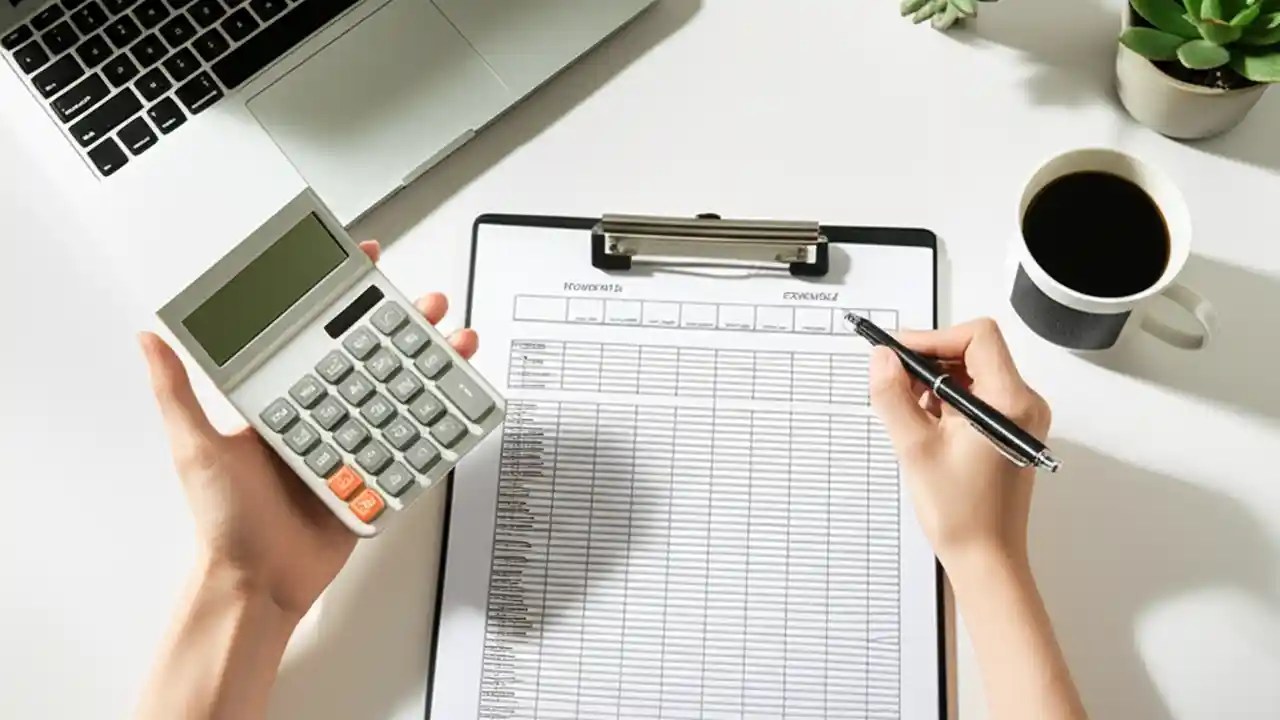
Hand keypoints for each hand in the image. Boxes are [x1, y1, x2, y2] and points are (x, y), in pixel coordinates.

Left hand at [138, 241, 479, 618]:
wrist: (261, 584)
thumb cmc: (225, 521)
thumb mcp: (195, 448)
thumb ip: (178, 393)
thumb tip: (149, 338)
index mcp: (284, 399)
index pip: (316, 336)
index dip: (343, 298)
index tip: (366, 262)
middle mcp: (322, 414)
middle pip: (372, 357)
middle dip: (405, 325)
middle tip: (428, 305)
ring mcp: (353, 444)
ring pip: (401, 393)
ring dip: (432, 366)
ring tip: (454, 344)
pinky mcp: (376, 476)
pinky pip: (412, 443)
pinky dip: (438, 421)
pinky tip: (456, 400)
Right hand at [868, 318, 1049, 567]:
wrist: (986, 558)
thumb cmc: (961, 513)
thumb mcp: (915, 447)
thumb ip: (894, 396)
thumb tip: (882, 359)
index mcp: (1010, 402)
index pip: (977, 336)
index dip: (933, 338)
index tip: (898, 353)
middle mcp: (1023, 404)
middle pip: (974, 352)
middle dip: (930, 361)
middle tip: (895, 382)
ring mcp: (1018, 418)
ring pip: (972, 374)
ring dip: (936, 383)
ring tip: (910, 414)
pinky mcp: (1009, 431)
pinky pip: (976, 397)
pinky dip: (947, 402)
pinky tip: (926, 427)